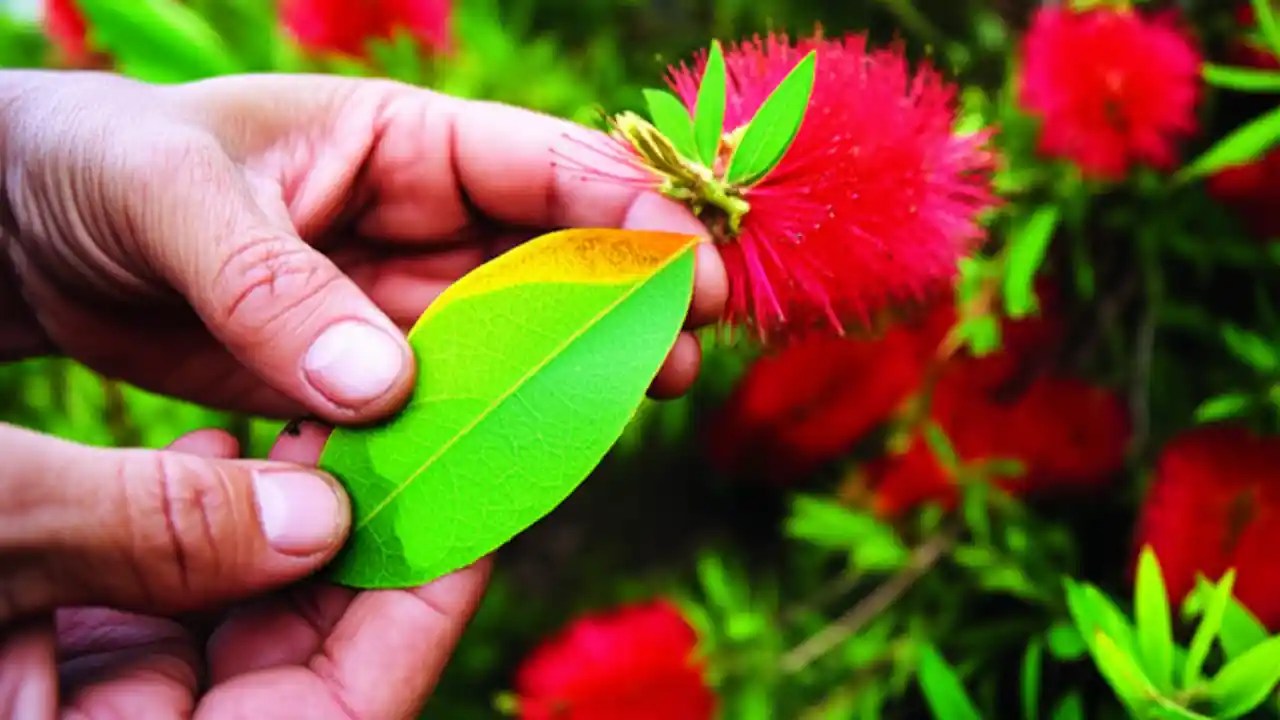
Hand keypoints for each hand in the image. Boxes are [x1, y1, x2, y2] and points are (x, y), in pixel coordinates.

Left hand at [0, 70, 727, 424]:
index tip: (690, 270)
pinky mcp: (353, 374)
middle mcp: (415, 219)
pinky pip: (440, 403)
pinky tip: (524, 461)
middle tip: (684, 361)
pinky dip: (483, 432)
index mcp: (397, 138)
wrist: (24, 233)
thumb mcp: (174, 199)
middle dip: (625, 302)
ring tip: (641, 405)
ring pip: (508, 339)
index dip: (627, 212)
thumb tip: (383, 387)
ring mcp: (389, 301)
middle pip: (551, 260)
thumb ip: (272, 284)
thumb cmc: (98, 168)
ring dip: (573, 374)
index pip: (540, 165)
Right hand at [1, 423, 484, 718]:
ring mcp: (91, 689)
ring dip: (282, 512)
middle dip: (354, 538)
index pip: (340, 710)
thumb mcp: (2, 528)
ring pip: (230, 607)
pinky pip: (161, 587)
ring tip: (324, 417)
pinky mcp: (52, 641)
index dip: (418, 612)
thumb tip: (316, 513)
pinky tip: (214, 434)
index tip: (468, 507)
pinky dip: (198, 513)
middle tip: (403, 433)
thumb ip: (151, 529)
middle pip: (296, 653)